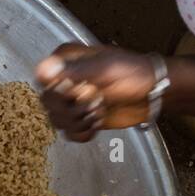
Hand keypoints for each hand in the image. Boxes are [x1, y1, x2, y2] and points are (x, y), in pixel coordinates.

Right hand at [36, 44, 157, 140]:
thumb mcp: (104, 70)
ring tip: (99, 112)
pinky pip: (68, 133)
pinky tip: (97, 124)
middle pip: (48, 104)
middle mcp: (63, 80)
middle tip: (96, 103)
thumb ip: (73, 71)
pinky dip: (83, 133)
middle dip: (73, 110)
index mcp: (65, 62)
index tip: (80, 91)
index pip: (43, 82)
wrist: (152, 93)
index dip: (60, 93)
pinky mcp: (80, 118)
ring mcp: (71, 101)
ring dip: (80, 122)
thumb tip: (42, 70)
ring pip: (57, 121)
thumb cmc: (133, 74)